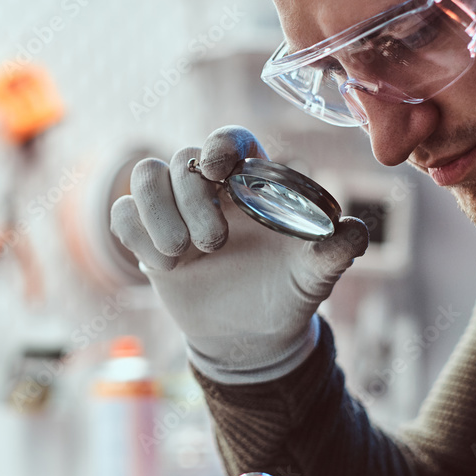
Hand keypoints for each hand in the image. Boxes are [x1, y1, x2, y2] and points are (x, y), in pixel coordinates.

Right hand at [110, 125, 368, 382]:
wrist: (251, 335)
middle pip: (183, 158)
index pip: (230, 140)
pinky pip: (121, 213)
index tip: (218, 167)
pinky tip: (166, 266)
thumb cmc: (288, 293)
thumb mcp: (316, 274)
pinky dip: (137, 234)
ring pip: (145, 175)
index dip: (220, 145)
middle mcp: (211, 188)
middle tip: (212, 244)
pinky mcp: (146, 236)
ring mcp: (174, 210)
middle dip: (192, 199)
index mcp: (253, 182)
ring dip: (156, 211)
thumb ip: (334, 251)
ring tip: (179, 254)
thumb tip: (354, 230)